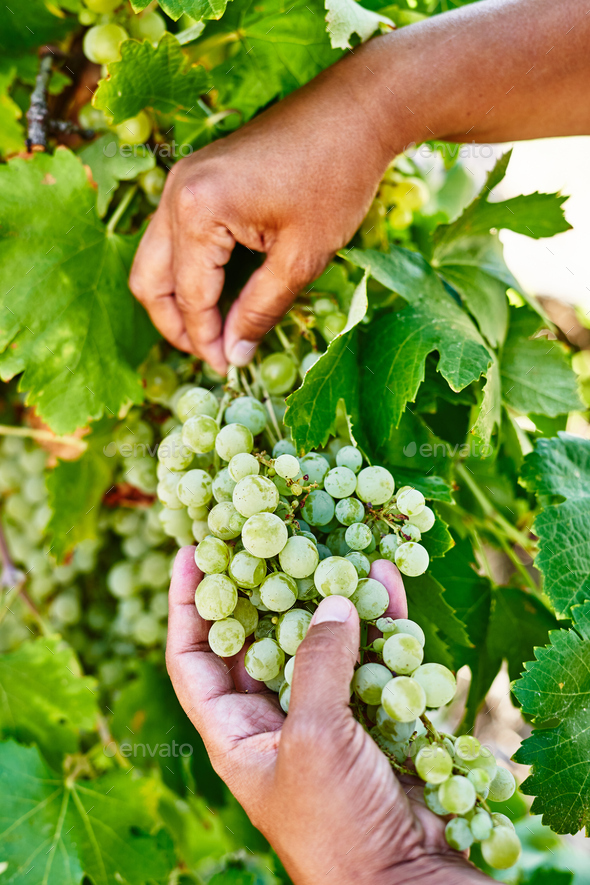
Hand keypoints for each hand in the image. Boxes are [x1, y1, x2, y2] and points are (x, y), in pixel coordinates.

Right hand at [129, 0, 588, 375]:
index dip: (206, 341)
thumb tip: (234, 354)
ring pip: (155, 259)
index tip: (227, 370)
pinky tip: (223, 292)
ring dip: (179, 299)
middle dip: (177, 325)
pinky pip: (174, 237)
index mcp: (198, 211)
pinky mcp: (196, 178)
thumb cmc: (336, 180)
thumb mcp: (302, 258)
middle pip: (150, 280)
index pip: (190, 296)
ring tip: (217, 329)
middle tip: (216, 353)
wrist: (353, 110)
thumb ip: (260, 310)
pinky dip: (190, 270)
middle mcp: (176, 193)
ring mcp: (181, 181)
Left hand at [166, 547, 487, 884]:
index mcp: (236, 733)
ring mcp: (329, 714)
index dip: (186, 604)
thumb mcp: (312, 740)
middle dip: (263, 584)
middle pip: (259, 637)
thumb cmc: (337, 824)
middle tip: (266, 530)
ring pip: (321, 638)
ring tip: (328, 541)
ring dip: (327, 593)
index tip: (188, 551)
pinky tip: (386, 576)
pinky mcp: (378, 714)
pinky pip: (374, 653)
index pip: (193, 657)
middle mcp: (276, 718)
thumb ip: (318, 665)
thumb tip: (336, 601)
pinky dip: (382, 616)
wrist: (407, 883)